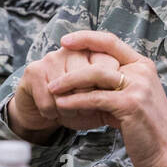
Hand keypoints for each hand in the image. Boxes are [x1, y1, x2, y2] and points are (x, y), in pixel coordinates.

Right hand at [8, 45, 122, 141]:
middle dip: (89, 97)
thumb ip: (113, 96)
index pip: (109, 61)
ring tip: (68, 114)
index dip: (110, 83)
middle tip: (86, 112)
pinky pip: (49, 95)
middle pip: (90, 73)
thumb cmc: (76, 107)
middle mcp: (71, 51)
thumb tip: (132, 97)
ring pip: (69, 85)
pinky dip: (52, 111)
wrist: (43, 115)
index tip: (108, 99)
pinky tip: (52, 114)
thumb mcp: (98, 103)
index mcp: (91, 54)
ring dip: (69, 107)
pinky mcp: (34, 70)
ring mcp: (51, 58)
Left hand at [45, 30, 166, 166]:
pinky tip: (62, 105)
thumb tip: (83, 80)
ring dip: (69, 82)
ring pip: (95, 75)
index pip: (111, 41)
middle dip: (71, 66)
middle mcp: (142, 71)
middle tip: (52, 77)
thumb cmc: (146, 130)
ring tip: (52, 90)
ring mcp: (138, 86)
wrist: (166, 154)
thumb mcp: (131, 100)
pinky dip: (75, 101)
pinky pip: (95, 98)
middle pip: (99, 57)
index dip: (86, 38)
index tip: (65, 40)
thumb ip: (113, 87)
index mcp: (143, 66)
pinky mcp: (131, 103)